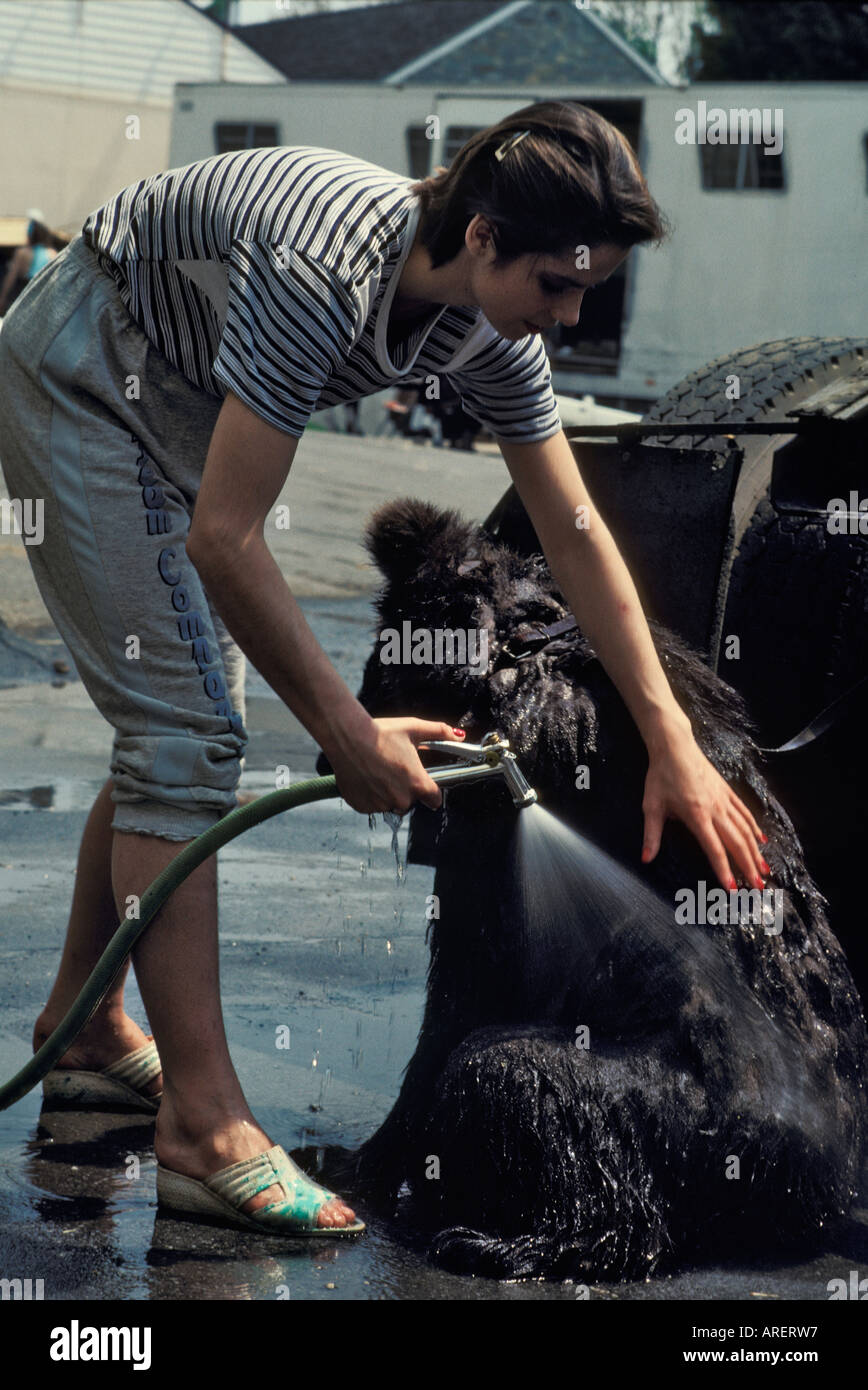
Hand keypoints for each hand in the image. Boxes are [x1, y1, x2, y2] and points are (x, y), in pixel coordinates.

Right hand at [325, 716, 464, 814]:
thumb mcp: (413, 728)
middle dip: (405, 788)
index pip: (435, 800)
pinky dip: (369, 795)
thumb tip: (458, 734)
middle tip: (393, 768)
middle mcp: (401, 798)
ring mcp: (380, 804)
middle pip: (410, 801)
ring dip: (386, 792)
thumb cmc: (380, 733)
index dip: (431, 792)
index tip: (426, 785)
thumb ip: (439, 732)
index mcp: (417, 783)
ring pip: (390, 803)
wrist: (347, 737)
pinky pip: (371, 805)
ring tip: (377, 770)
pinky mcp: (362, 806)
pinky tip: (365, 776)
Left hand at [640, 727, 768, 889]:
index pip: (714, 848)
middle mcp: (715, 809)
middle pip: (736, 842)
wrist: (675, 746)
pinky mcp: (727, 791)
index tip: (732, 888)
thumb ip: (651, 835)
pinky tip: (761, 840)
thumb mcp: (651, 806)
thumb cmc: (660, 776)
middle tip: (757, 887)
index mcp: (696, 815)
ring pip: (745, 829)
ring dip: (755, 851)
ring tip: (764, 869)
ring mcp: (724, 799)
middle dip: (748, 866)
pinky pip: (745, 813)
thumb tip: (646, 858)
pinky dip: (754, 828)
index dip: (723, 869)